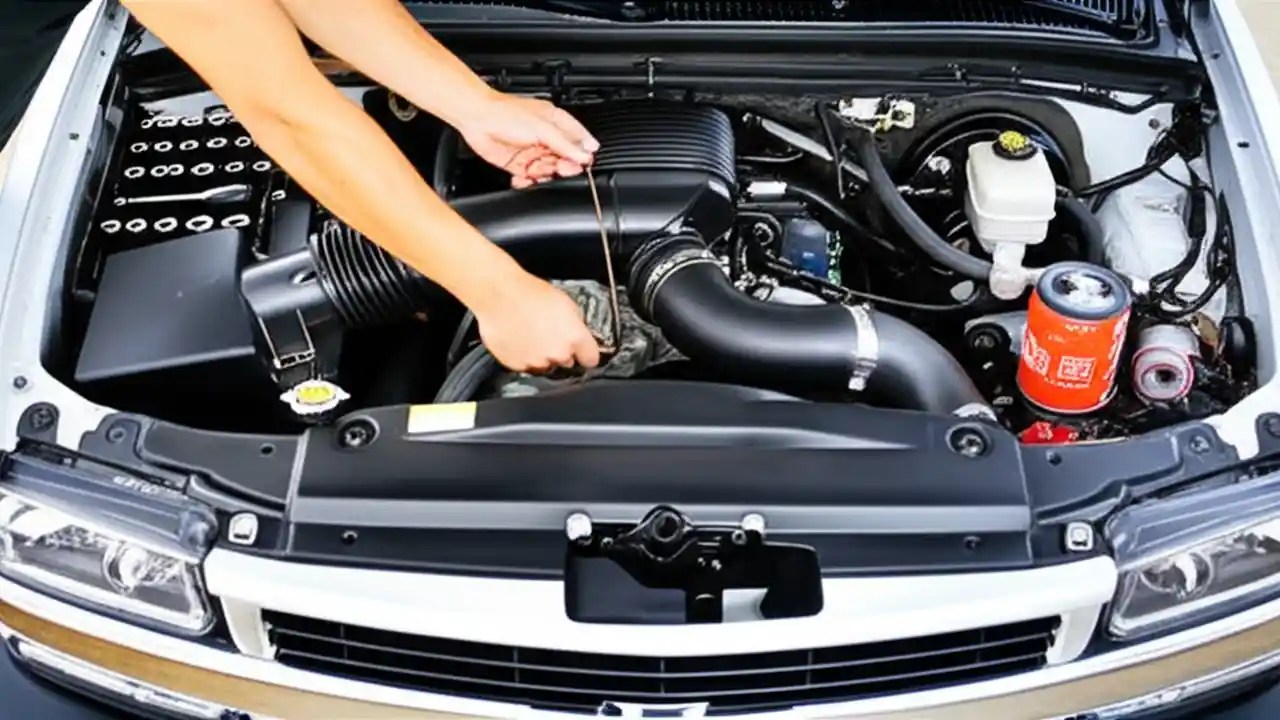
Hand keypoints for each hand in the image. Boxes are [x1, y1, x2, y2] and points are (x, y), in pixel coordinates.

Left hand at [455, 92, 598, 188]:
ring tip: (535, 169)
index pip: (579, 142)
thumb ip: (565, 144)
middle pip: (565, 160)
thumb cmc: (506, 114)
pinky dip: (530, 183)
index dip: (583, 154)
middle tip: (558, 167)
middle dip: (564, 167)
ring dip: (545, 175)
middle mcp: (546, 138)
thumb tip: (585, 155)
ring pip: (549, 172)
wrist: (478, 119)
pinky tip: (525, 178)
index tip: (582, 164)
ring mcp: (533, 152)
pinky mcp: (519, 165)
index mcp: (557, 123)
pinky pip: (531, 179)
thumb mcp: (543, 128)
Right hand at [474, 272, 600, 372]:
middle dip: (560, 351)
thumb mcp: (565, 302)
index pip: (591, 359)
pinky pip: (524, 365)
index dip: (586, 353)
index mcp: (574, 337)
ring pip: (544, 365)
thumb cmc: (528, 293)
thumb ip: (575, 324)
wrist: (498, 294)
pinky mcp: (517, 366)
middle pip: (566, 361)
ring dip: (540, 355)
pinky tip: (518, 339)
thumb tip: (577, 332)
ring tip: (530, 334)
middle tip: (548, 334)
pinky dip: (522, 356)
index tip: (582, 351)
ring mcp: (536, 362)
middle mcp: (558, 354)